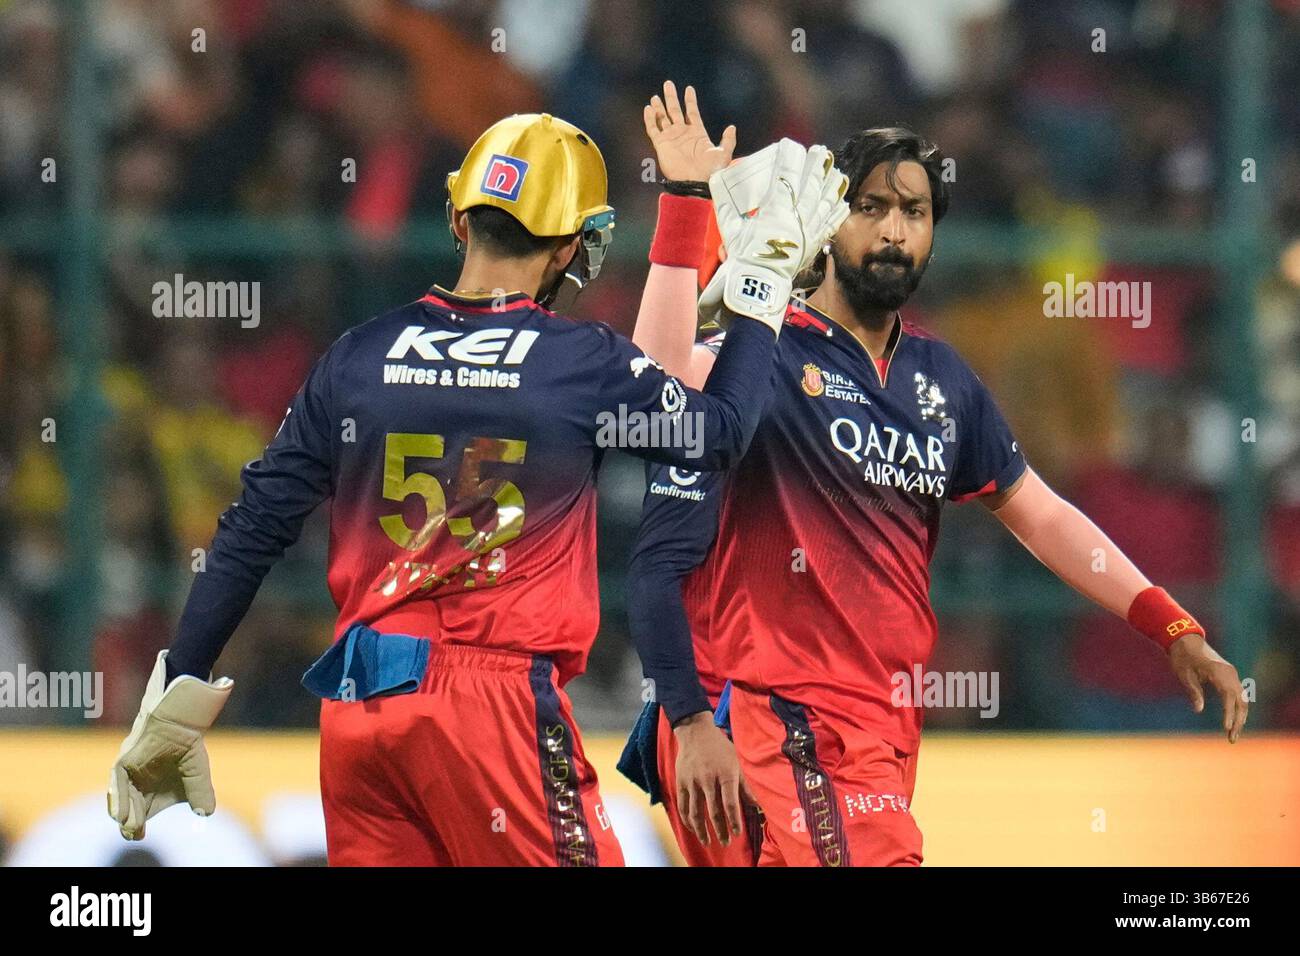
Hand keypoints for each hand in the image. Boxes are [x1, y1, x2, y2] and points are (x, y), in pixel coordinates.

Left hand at [108, 651, 233, 839]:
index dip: (138, 828)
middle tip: (136, 833)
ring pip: (121, 802)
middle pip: (130, 813)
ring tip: (130, 827)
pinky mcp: (122, 764)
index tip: (141, 836)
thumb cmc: (187, 746)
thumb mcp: (197, 775)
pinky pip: (116, 785)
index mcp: (152, 795)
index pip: (141, 816)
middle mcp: (137, 788)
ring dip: (125, 815)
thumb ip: (201, 794)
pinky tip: (120, 813)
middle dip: (131, 826)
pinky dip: (118, 800)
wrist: (181, 721)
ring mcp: (127, 777)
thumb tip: (206, 813)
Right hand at [644, 80, 736, 182]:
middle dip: (671, 98)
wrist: (695, 182)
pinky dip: (650, 119)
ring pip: (663, 118)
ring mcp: (671, 139)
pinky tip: (648, 108)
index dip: (690, 101)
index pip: (692, 112)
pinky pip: (653, 129)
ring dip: (659, 107)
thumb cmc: (710, 171)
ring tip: (656, 96)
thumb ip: (728, 140)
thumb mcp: (724, 154)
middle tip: (668, 84)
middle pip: (675, 111)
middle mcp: (683, 134)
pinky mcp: (661, 145)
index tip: (689, 89)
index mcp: (697, 133)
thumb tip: (732, 128)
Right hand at [673, 711, 754, 845]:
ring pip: (696, 812)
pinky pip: (683, 806)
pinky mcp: (681, 782)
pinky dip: (687, 820)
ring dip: (702, 830)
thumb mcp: (737, 762)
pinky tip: (693, 829)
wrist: (696, 732)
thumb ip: (746, 785)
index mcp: (725, 774)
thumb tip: (758, 805)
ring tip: (708, 842)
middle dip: (720, 830)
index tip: (737, 833)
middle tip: (726, 842)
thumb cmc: (721, 748)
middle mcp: (708, 779)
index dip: (734, 820)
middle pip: (714, 811)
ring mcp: (693, 781)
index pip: (730, 803)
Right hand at [699, 138, 847, 329]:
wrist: (759, 284)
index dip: (790, 159)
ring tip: (836, 171)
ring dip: (830, 184)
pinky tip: (843, 202)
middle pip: (810, 185)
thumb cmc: (743, 256)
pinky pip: (829, 224)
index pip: (786, 177)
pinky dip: (837, 212)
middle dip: (815, 166)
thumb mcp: (729, 228)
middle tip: (820, 151)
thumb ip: (724, 203)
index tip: (792, 145)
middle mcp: (795, 218)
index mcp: (774, 211)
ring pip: (824, 202)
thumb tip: (715, 179)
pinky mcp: (814, 244)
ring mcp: (807, 231)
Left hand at [1168, 633, 1247, 741]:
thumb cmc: (1182, 657)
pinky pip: (1239, 695)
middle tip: (1232, 739)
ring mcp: (1232, 674)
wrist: (1185, 639)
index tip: (1227, 728)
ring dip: (1240, 717)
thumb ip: (1193, 691)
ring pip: (1242, 700)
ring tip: (1233, 735)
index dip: (1229, 713)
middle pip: (1240, 701)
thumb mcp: (1184, 674)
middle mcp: (1230, 673)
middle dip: (1238, 721)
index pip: (1229, 697)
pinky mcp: (1230, 675)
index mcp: (1219, 672)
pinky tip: (1235, 722)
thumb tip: (1199, 710)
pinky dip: (1238, 709)